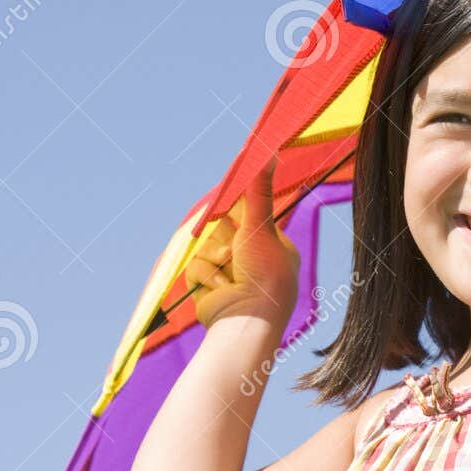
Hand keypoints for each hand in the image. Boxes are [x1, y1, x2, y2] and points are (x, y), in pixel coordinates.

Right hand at [184, 152, 299, 328]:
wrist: (245, 321)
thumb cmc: (263, 273)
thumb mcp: (259, 226)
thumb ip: (259, 189)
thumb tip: (269, 149)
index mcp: (273, 244)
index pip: (248, 213)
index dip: (234, 207)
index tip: (225, 202)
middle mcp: (252, 258)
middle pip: (221, 229)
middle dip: (221, 237)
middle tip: (232, 248)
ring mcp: (230, 273)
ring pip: (206, 246)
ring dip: (213, 258)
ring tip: (229, 272)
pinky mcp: (210, 286)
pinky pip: (197, 266)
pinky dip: (206, 275)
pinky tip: (220, 288)